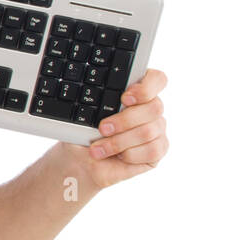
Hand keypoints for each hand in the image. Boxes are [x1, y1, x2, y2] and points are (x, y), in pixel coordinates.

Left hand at [62, 68, 168, 190]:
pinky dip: (130, 155)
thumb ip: (97, 106)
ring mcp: (157, 130)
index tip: (125, 98)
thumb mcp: (84, 117)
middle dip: (124, 120)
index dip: (146, 87)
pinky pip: (152, 150)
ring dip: (119, 141)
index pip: (156, 79)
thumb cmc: (84, 135)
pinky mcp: (158, 150)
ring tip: (99, 148)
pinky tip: (118, 156)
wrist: (82, 160)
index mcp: (136, 92)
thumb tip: (101, 104)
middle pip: (154, 107)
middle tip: (102, 128)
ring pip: (149, 131)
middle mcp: (150, 109)